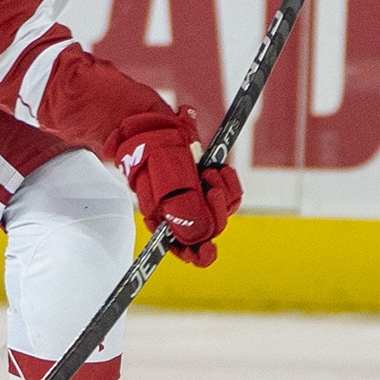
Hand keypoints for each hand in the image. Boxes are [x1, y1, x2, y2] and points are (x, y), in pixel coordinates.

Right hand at [105, 107, 242, 266]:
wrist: (149, 124)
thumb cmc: (148, 152)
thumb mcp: (163, 180)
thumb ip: (182, 210)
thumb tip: (199, 237)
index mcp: (165, 221)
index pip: (185, 248)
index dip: (198, 254)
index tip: (209, 250)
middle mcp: (182, 212)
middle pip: (209, 229)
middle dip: (215, 210)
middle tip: (210, 187)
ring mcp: (196, 197)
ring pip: (222, 210)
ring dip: (222, 192)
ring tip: (210, 172)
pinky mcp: (208, 182)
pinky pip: (230, 193)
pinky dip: (228, 181)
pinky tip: (218, 169)